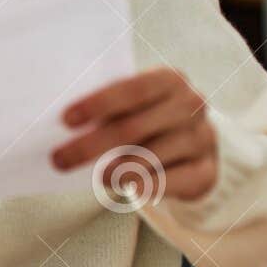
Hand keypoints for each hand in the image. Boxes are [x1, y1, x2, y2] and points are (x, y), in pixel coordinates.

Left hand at [51, 66, 217, 203]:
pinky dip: (143, 186)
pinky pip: (169, 181)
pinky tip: (124, 188)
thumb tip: (64, 127)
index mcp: (169, 79)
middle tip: (59, 160)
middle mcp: (191, 105)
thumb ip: (110, 108)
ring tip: (95, 176)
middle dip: (91, 145)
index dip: (99, 104)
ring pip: (150, 157)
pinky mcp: (206, 171)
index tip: (66, 120)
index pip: (132, 89)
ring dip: (116, 169)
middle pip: (134, 127)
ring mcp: (202, 138)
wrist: (193, 147)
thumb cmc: (149, 118)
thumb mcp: (135, 105)